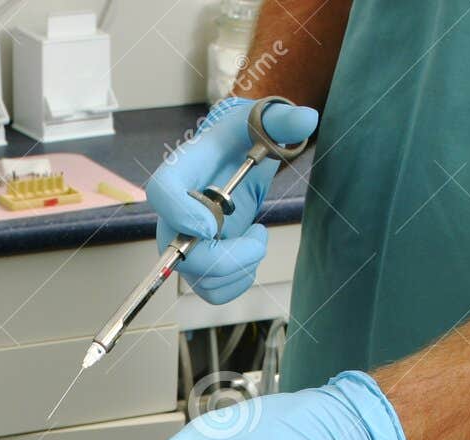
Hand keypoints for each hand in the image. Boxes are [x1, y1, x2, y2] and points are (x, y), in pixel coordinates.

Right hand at [148, 96, 317, 303]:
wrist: (235, 160)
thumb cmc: (240, 140)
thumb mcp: (261, 122)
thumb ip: (281, 120)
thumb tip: (307, 119)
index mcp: (181, 171)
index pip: (162, 192)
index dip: (182, 214)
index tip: (213, 222)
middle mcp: (172, 213)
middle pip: (181, 254)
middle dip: (230, 256)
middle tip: (258, 234)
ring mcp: (181, 244)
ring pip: (201, 279)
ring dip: (240, 268)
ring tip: (255, 237)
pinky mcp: (197, 266)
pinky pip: (213, 291)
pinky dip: (239, 281)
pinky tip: (248, 253)